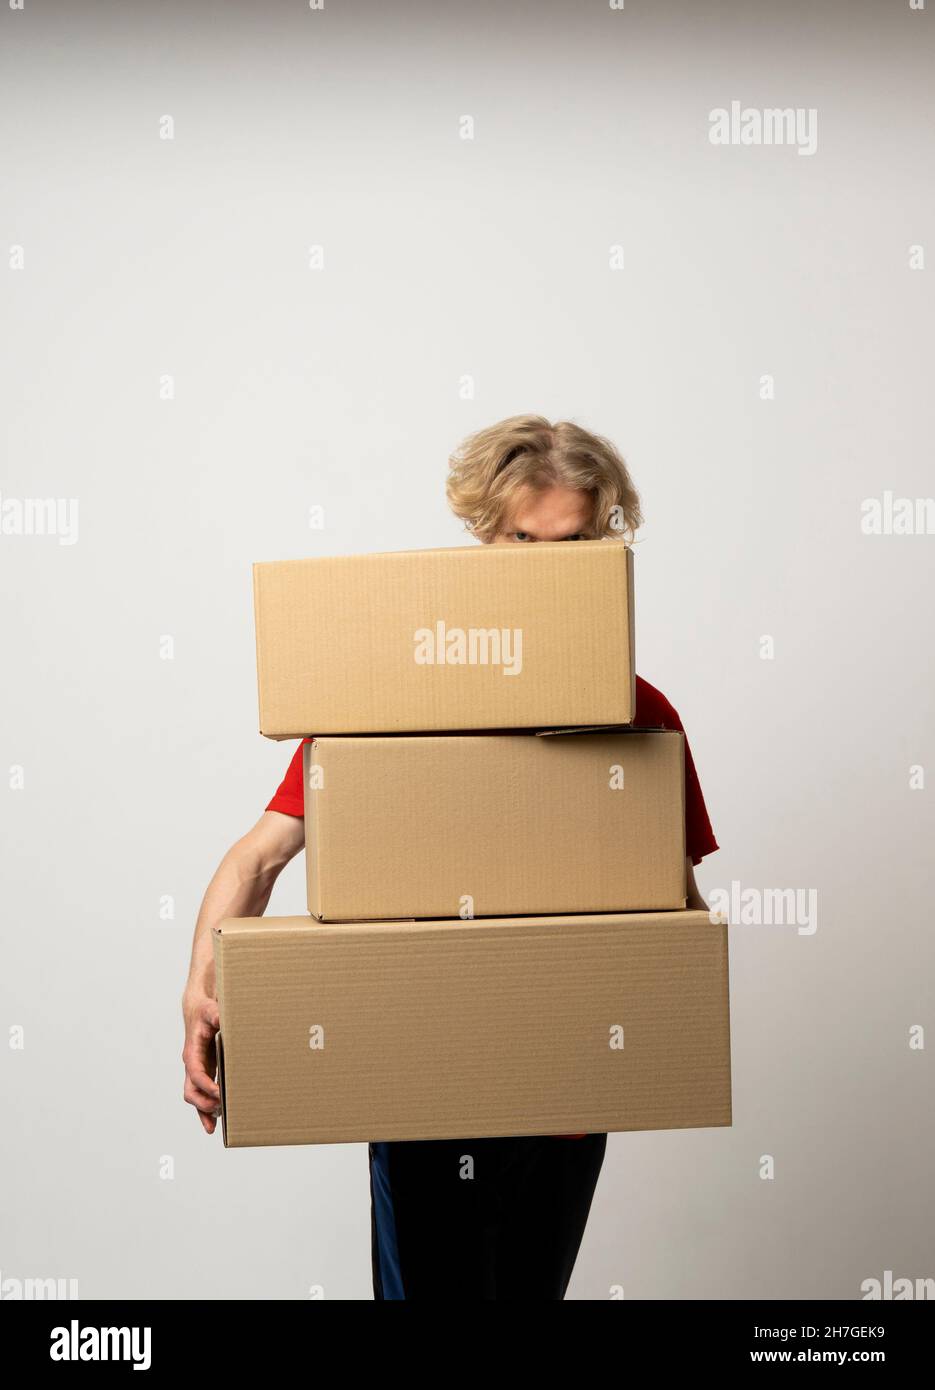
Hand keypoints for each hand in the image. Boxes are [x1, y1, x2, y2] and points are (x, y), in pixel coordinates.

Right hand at [182, 992, 221, 1134]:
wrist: (198, 1011)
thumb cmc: (204, 1011)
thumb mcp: (211, 1010)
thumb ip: (215, 1014)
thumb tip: (221, 1018)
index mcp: (192, 1052)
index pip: (195, 1073)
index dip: (206, 1085)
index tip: (219, 1093)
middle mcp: (192, 1065)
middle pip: (191, 1091)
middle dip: (204, 1103)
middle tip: (221, 1107)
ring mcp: (197, 1071)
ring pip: (194, 1097)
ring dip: (203, 1111)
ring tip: (215, 1125)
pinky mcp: (204, 1073)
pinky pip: (201, 1096)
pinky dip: (205, 1110)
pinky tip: (213, 1124)